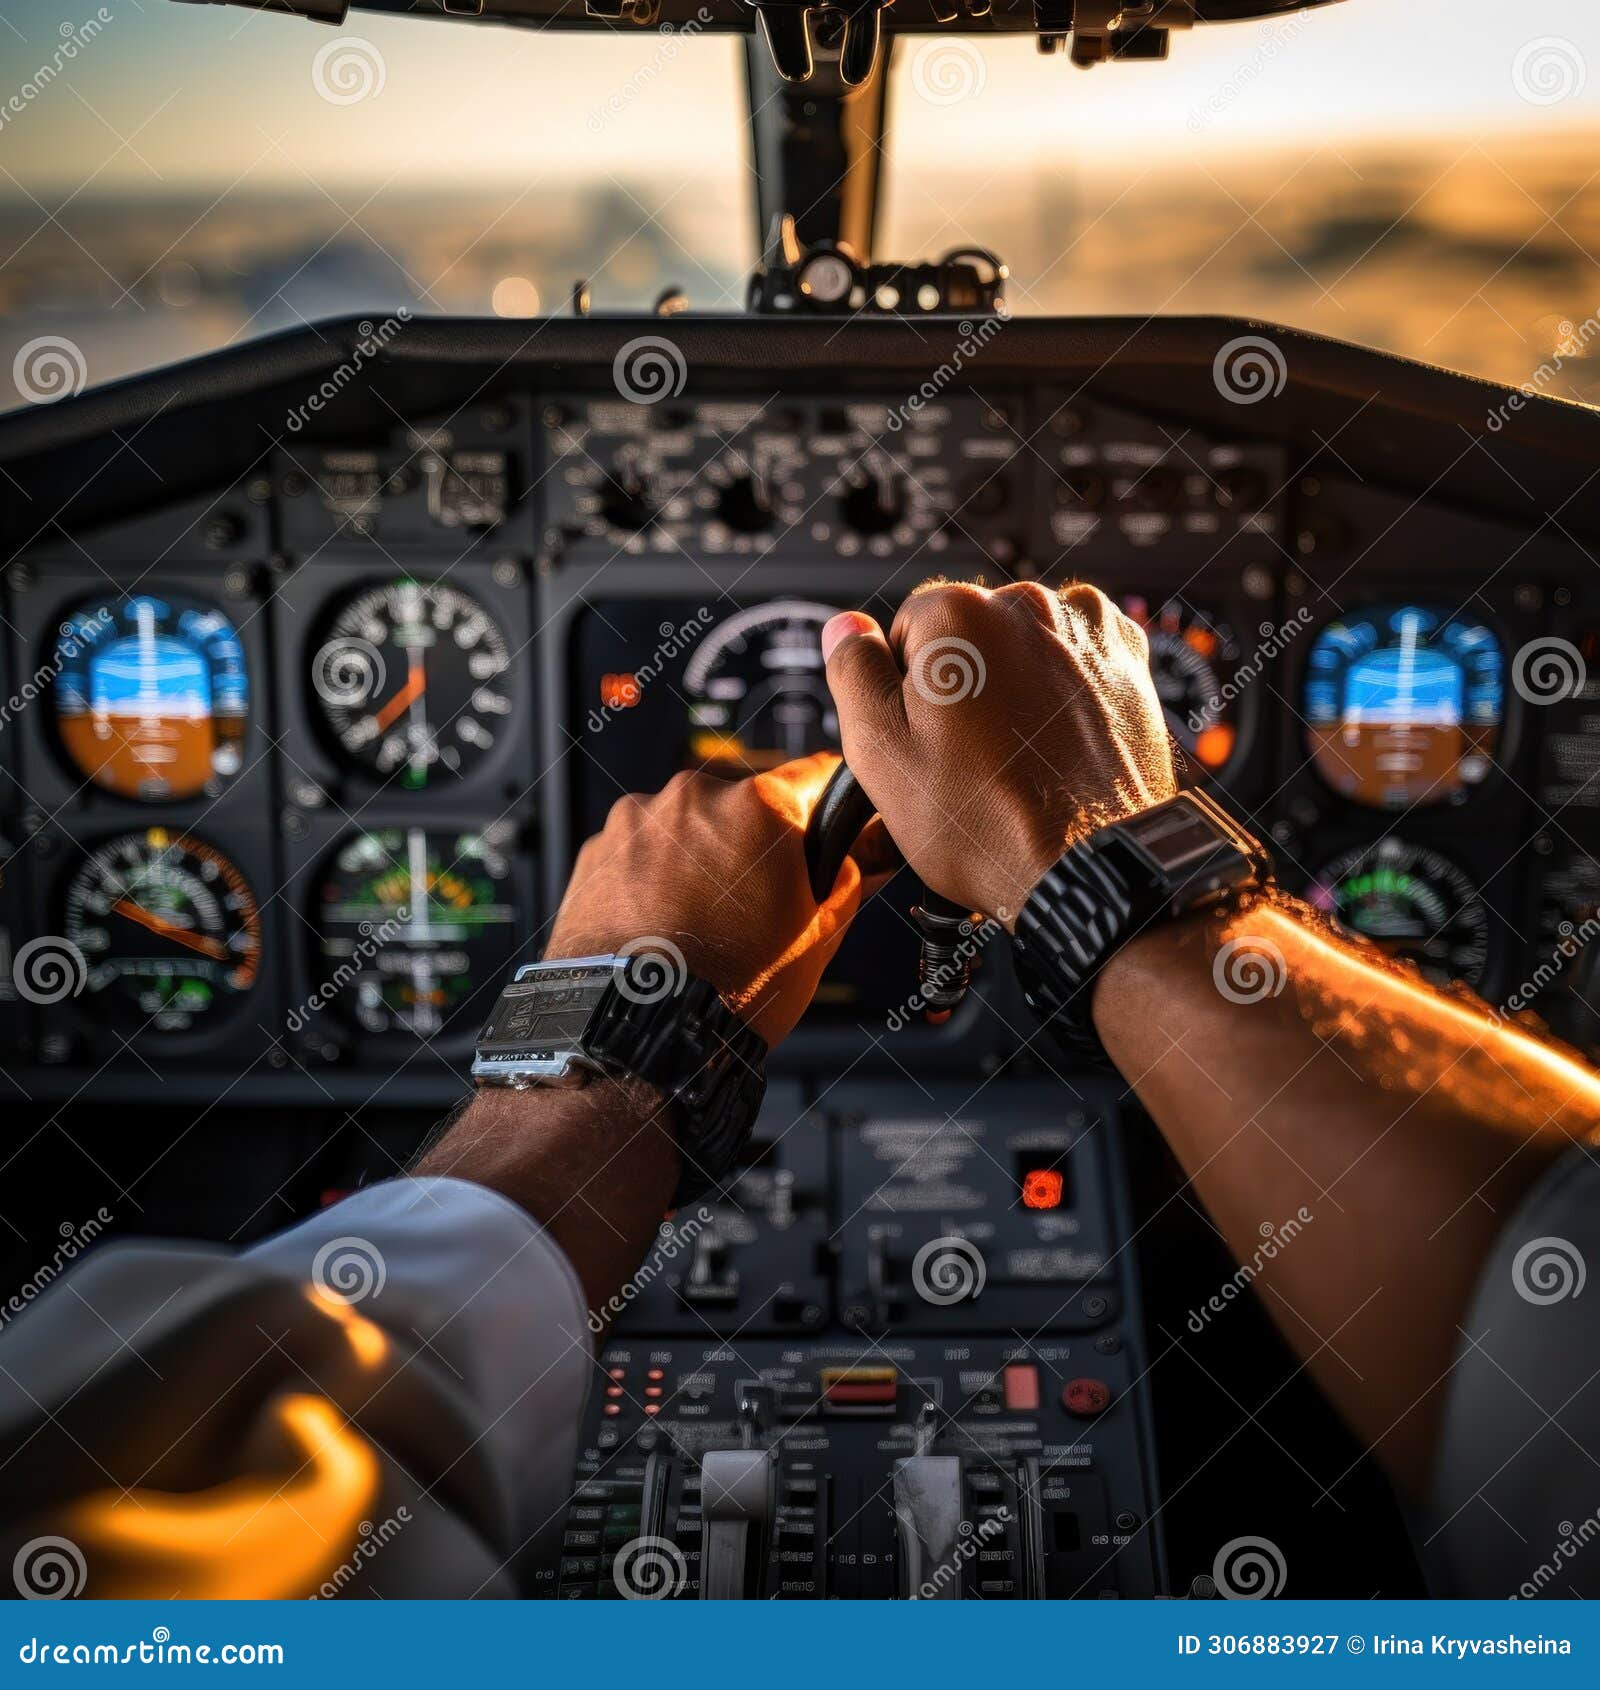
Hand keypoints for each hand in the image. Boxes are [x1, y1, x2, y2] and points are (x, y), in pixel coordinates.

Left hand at [545, 751, 876, 1046]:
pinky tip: (663, 925)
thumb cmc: (728, 987)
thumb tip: (854, 864)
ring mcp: (636, 822)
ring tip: (703, 924)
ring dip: (699, 860)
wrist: (639, 1031)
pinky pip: (641, 853)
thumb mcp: (818, 939)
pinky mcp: (596, 852)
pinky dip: (653, 879)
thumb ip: (847, 883)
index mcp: (756, 805)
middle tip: (759, 905)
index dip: (829, 802)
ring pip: (686, 830)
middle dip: (753, 845)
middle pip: (741, 807)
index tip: (829, 819)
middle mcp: (691, 798)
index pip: (813, 777)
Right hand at [821, 581, 1175, 925]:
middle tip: (967, 756)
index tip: (925, 737)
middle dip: (962, 682)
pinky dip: (1061, 691)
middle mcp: (1027, 606)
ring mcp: (1085, 632)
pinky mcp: (1126, 663)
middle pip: (968, 633)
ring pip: (1022, 646)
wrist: (1087, 865)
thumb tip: (844, 629)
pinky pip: (1074, 661)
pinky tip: (1052, 742)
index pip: (906, 629)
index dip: (906, 691)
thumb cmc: (987, 819)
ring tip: (1014, 756)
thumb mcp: (881, 752)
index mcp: (958, 614)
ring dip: (1013, 686)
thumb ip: (853, 672)